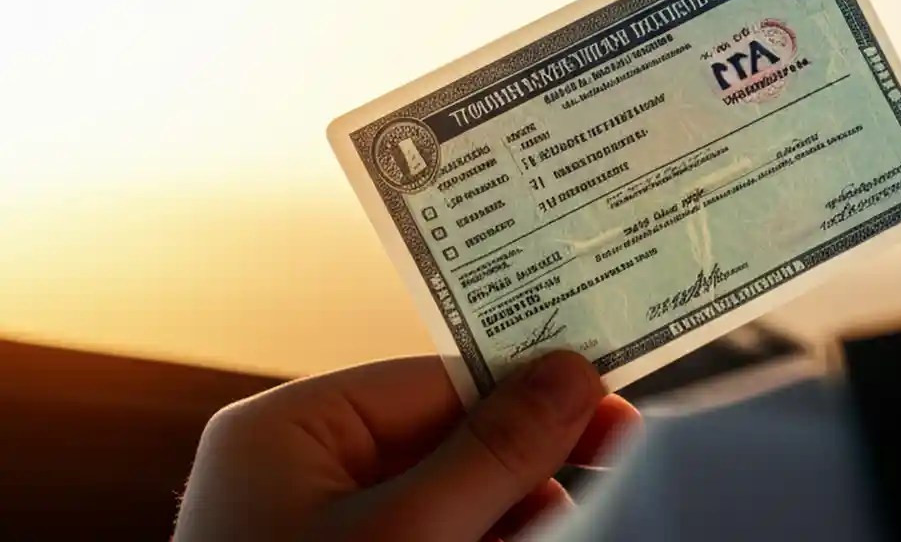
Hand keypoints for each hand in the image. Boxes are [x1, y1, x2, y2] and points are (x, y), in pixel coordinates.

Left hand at [174, 351, 639, 540]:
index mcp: (289, 431)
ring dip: (512, 514)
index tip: (608, 398)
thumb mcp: (413, 534)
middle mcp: (302, 473)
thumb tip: (572, 374)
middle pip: (447, 439)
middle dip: (523, 466)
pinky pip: (434, 539)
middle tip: (611, 464)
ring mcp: (324, 533)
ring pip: (451, 498)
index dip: (527, 386)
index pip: (434, 379)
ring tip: (554, 527)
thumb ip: (495, 451)